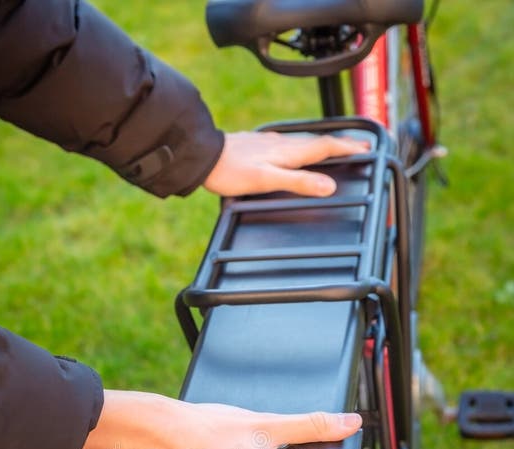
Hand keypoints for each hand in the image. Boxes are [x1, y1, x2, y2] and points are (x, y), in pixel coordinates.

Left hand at [203, 130, 368, 197]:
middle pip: (318, 142)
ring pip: (304, 142)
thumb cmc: (231, 171)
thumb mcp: (267, 180)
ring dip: (323, 144)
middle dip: (341, 143)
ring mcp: (270, 143)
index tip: (365, 147)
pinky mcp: (259, 144)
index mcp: (288, 152)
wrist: (204, 157)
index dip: (346, 147)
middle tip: (360, 145)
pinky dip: (302, 146)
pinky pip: (289, 143)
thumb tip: (328, 186)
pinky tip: (296, 151)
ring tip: (335, 147)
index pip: (325, 147)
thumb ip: (298, 183)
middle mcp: (282, 143)